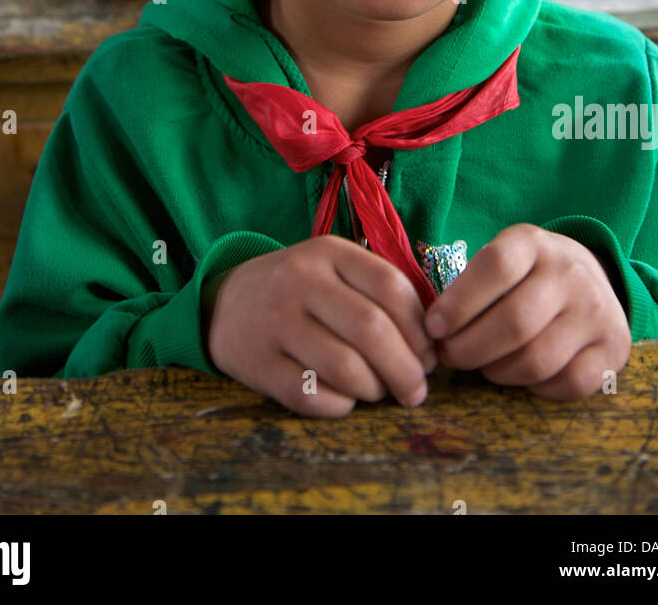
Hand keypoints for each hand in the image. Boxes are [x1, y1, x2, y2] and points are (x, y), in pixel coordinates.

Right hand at [204, 235, 438, 417]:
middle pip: (371, 329)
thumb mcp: (334, 269)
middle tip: (416, 390)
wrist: (225, 305)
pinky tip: (344, 398)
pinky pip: (314, 397)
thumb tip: (431, 343)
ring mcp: (276, 322)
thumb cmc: (299, 291)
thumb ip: (379, 292)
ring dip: (374, 389)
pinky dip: (341, 406)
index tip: (429, 355)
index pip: (390, 287)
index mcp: (328, 252)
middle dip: (406, 369)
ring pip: (345, 368)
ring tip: (378, 391)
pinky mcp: (259, 365)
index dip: (420, 328)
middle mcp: (300, 280)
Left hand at [424, 224, 630, 399]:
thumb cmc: (528, 275)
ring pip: (536, 360)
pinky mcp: (614, 348)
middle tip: (450, 357)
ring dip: (497, 372)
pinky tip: (521, 375)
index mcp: (534, 244)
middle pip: (513, 323)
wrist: (593, 278)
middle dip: (469, 349)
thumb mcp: (503, 258)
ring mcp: (596, 312)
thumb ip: (471, 284)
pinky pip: (567, 383)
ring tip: (483, 365)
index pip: (495, 267)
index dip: (458, 303)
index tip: (433, 327)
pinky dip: (536, 388)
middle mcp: (571, 274)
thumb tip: (433, 329)